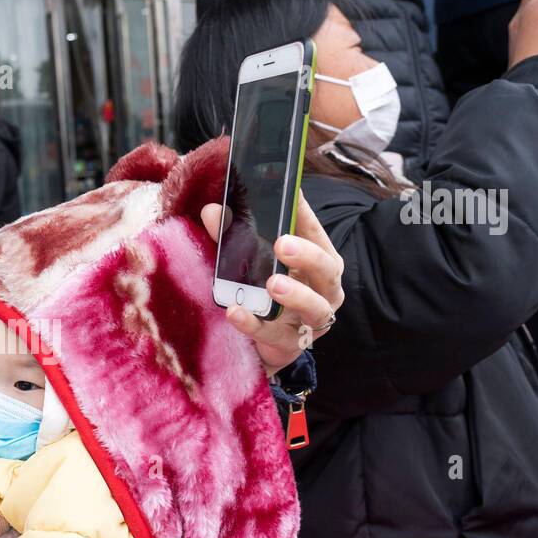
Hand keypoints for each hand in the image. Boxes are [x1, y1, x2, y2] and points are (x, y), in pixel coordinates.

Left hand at [201, 191, 344, 376]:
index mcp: (320, 261)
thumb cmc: (269, 293)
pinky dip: (254, 324)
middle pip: (326, 269)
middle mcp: (324, 289)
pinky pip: (273, 334)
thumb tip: (211, 210)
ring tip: (272, 283)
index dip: (305, 214)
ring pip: (314, 307)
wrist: (268, 344)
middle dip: (306, 255)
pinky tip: (236, 312)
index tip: (293, 193)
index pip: (316, 233)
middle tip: (282, 244)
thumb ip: (236, 237)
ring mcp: (312, 320)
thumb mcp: (256, 262)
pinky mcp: (291, 345)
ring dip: (295, 294)